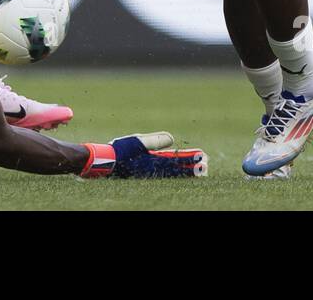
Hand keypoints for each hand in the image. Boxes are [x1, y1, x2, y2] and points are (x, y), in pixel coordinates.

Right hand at [80, 132, 207, 178]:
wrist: (106, 162)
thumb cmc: (121, 151)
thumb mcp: (138, 140)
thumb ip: (156, 140)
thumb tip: (172, 138)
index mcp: (156, 160)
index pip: (179, 159)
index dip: (192, 157)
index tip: (204, 155)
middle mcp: (156, 169)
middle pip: (180, 169)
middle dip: (194, 166)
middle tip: (207, 165)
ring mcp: (152, 172)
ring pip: (175, 172)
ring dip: (188, 170)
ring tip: (200, 170)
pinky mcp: (147, 173)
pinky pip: (167, 173)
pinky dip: (177, 171)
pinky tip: (179, 170)